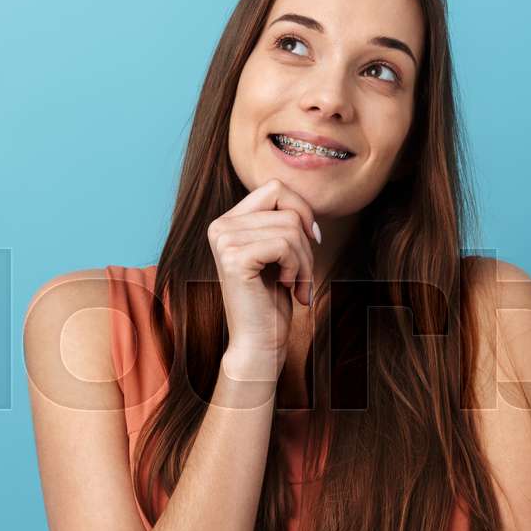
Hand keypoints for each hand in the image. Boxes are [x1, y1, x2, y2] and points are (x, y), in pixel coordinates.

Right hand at [206, 177, 319, 368]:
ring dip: (304, 260)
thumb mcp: (278, 252)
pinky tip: (286, 287)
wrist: (259, 343)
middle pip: (286, 207)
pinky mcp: (234, 258)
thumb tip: (306, 201)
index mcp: (228, 221)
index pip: (275, 188)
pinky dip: (296, 267)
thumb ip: (283, 221)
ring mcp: (224, 240)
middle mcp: (220, 226)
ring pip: (290, 227)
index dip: (301, 211)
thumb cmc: (272, 301)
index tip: (310, 242)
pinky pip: (284, 244)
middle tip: (302, 273)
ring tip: (296, 284)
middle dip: (306, 241)